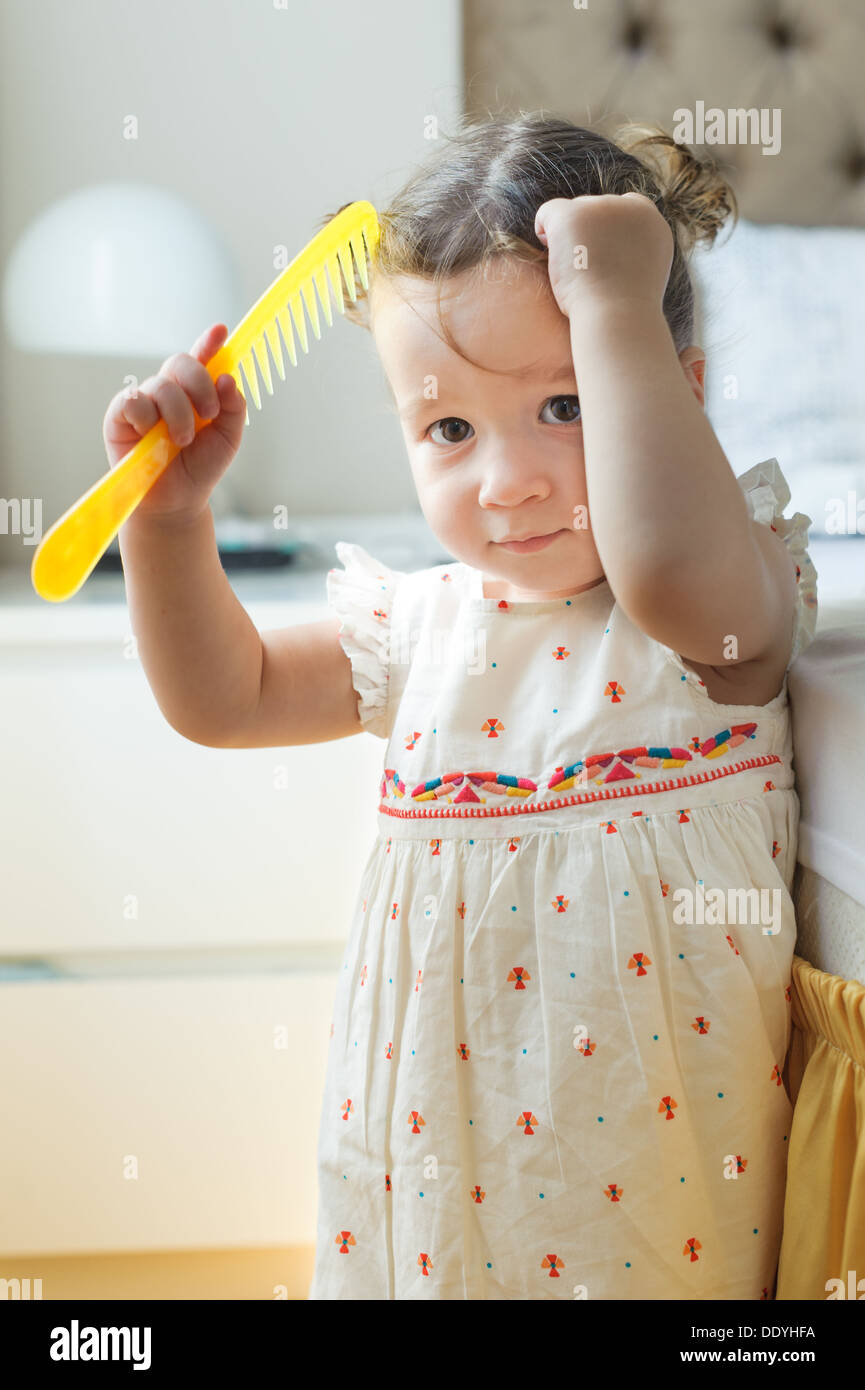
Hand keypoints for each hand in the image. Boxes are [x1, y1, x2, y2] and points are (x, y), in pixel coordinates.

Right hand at [102, 323, 246, 527]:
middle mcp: (168, 391)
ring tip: (182, 441)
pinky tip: (151, 436)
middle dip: (200, 384)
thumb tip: (227, 378)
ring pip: (161, 386)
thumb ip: (234, 408)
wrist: (176, 501)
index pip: (201, 359)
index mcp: (195, 392)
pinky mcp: (120, 415)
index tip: (221, 331)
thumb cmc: (200, 468)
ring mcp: (144, 401)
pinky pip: (133, 400)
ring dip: (178, 414)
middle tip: (209, 414)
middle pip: (180, 362)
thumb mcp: (228, 439)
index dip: (209, 342)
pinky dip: (147, 417)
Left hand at [534, 192, 673, 320]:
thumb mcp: (638, 276)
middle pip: (597, 209)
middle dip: (587, 235)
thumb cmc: (624, 310)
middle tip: (588, 272)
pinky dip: (544, 231)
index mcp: (652, 223)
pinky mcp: (573, 215)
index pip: (627, 208)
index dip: (608, 231)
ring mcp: (601, 207)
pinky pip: (548, 212)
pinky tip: (550, 254)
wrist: (617, 316)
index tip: (602, 257)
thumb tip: (606, 247)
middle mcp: (630, 208)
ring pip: (574, 211)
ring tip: (574, 270)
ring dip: (569, 238)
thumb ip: (629, 253)